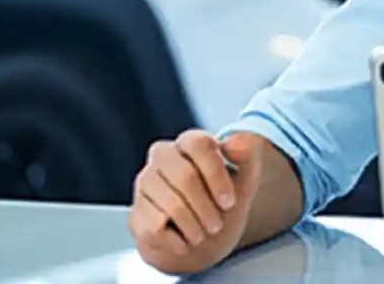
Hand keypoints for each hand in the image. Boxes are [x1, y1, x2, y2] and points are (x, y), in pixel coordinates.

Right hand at [129, 130, 264, 274]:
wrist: (202, 241)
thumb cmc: (221, 205)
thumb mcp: (245, 181)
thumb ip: (248, 157)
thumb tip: (233, 143)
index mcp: (189, 142)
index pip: (198, 144)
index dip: (216, 174)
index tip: (230, 202)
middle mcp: (162, 157)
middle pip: (185, 176)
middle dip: (206, 207)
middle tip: (217, 225)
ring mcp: (145, 183)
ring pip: (171, 204)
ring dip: (194, 226)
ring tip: (203, 234)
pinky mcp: (136, 213)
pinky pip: (156, 227)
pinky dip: (177, 240)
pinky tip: (184, 242)